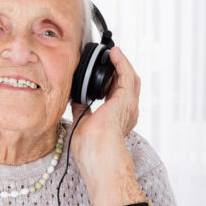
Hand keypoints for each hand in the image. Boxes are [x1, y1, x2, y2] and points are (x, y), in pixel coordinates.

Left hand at [68, 47, 141, 199]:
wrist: (97, 153)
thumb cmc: (89, 148)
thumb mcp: (81, 123)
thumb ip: (80, 109)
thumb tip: (74, 98)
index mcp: (117, 117)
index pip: (116, 94)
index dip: (111, 80)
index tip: (101, 70)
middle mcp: (127, 110)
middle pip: (127, 84)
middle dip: (119, 69)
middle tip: (109, 56)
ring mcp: (129, 104)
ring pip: (130, 77)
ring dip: (121, 63)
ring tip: (111, 52)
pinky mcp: (126, 98)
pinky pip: (126, 74)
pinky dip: (121, 62)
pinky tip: (113, 53)